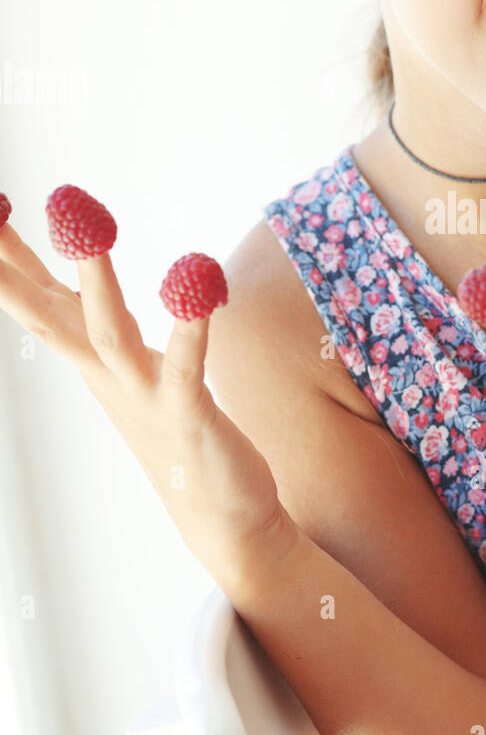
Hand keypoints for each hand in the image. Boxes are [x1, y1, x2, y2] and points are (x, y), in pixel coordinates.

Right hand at [0, 200, 288, 588]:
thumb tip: (75, 266)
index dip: (3, 249)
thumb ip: (97, 316)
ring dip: (96, 277)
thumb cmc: (170, 425)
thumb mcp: (123, 360)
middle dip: (12, 262)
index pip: (33, 290)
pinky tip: (200, 285)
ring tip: (88, 223)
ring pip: (108, 329)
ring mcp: (140, 394)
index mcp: (87, 355)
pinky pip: (186, 364)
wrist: (216, 512)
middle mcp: (102, 371)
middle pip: (43, 310)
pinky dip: (190, 326)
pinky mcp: (187, 414)